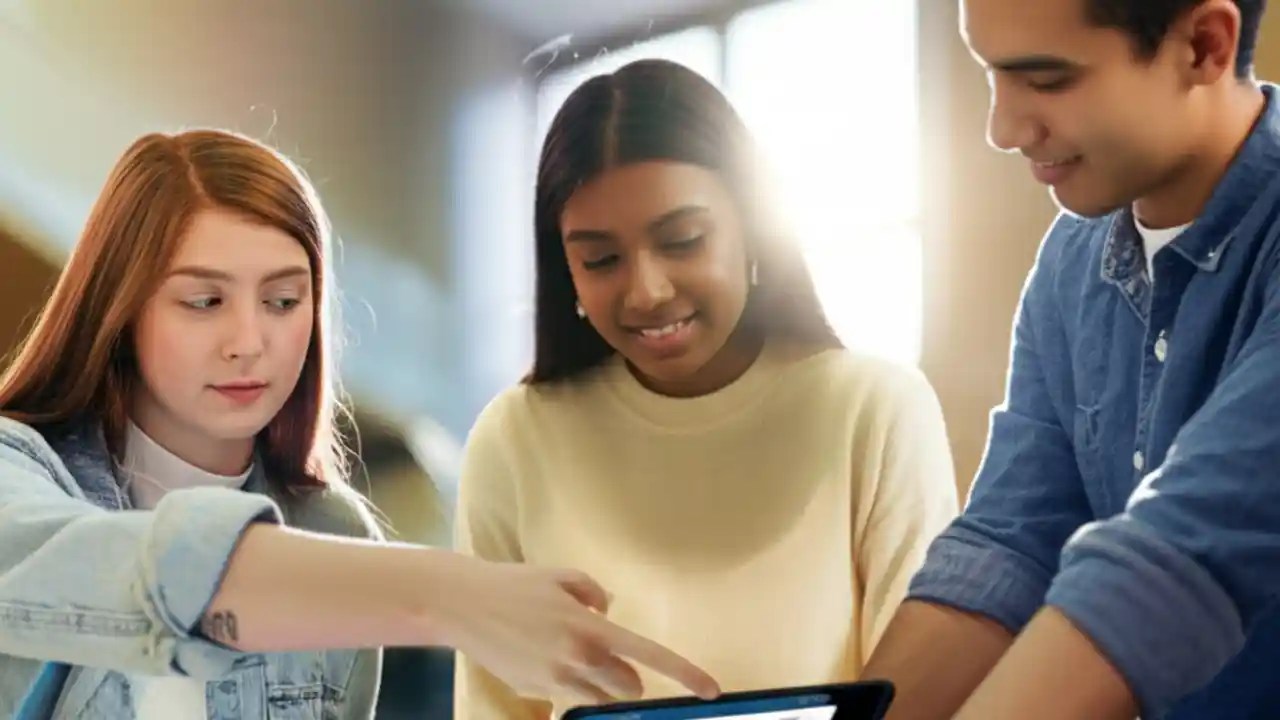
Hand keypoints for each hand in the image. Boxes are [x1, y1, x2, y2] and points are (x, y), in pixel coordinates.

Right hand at [430, 555, 719, 706]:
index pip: (649, 656)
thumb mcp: (563, 575)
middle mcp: (577, 659)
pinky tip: (543, 656)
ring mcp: (555, 681)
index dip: (684, 674)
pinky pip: (568, 696)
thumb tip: (607, 612)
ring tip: (576, 656)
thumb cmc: (516, 584)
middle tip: (614, 658)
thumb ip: (595, 594)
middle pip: (628, 688)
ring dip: (602, 685)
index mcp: (590, 627)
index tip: (712, 690)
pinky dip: (569, 683)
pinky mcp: (535, 691)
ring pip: (600, 700)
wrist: (462, 604)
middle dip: (630, 678)